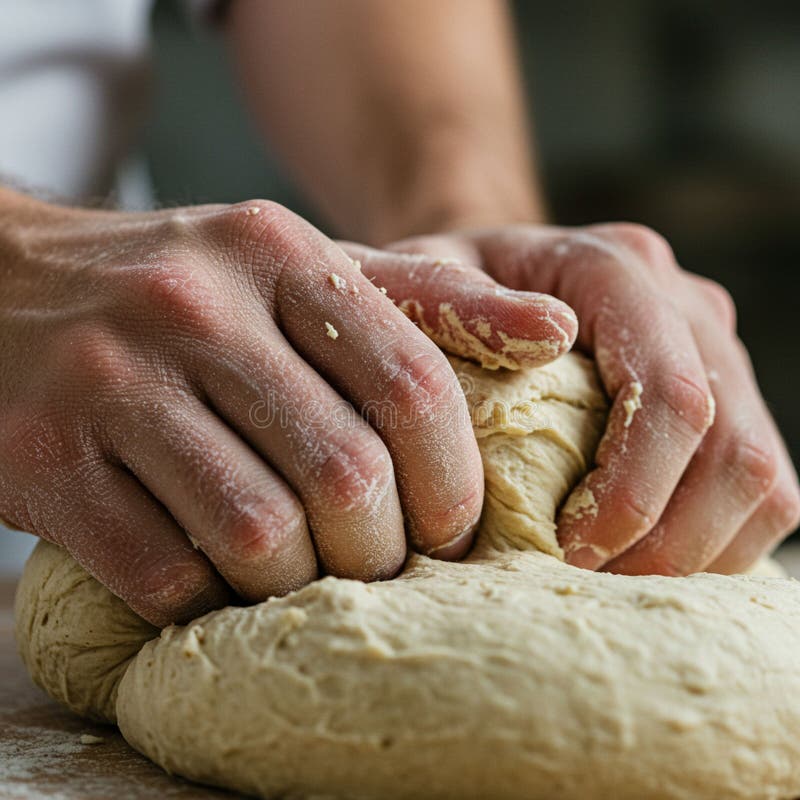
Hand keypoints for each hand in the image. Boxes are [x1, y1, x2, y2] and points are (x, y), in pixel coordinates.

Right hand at [0, 193, 574, 624]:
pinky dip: (206, 599)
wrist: (2, 285)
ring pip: (258, 533)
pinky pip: (163, 572)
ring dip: (295, 583)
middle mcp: (193, 305)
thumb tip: (556, 327)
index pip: (413, 388)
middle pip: (346, 474)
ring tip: (300, 573)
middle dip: (381, 551)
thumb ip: (423, 304)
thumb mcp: (296, 272)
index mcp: (276, 253)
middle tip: (377, 563)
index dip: (452, 484)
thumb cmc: (182, 296)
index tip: (450, 530)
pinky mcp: (41, 457)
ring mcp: (108, 379)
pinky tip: (213, 576)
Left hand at [362, 223, 799, 574]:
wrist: (480, 288)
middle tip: (584, 585)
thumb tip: (550, 336)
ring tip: (608, 583)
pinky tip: (638, 561)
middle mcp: (685, 305)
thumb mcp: (415, 285)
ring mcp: (717, 352)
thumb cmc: (436, 302)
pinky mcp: (730, 399)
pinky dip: (713, 545)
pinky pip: (761, 494)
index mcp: (615, 267)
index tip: (567, 552)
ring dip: (694, 553)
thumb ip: (460, 300)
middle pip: (732, 448)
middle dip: (665, 541)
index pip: (669, 393)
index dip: (631, 493)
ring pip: (760, 480)